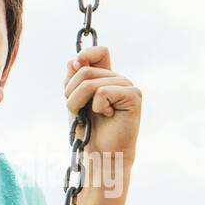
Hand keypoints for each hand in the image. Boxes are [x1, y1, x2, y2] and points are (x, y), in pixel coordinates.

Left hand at [64, 44, 141, 164]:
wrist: (101, 152)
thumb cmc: (88, 129)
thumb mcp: (74, 100)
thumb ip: (74, 78)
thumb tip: (76, 60)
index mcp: (106, 77)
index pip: (99, 51)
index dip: (84, 55)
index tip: (75, 68)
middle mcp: (118, 78)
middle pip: (85, 71)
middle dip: (71, 94)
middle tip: (80, 111)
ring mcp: (128, 85)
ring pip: (90, 83)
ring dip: (79, 103)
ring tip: (92, 115)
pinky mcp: (133, 95)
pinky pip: (102, 93)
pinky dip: (97, 107)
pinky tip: (108, 115)